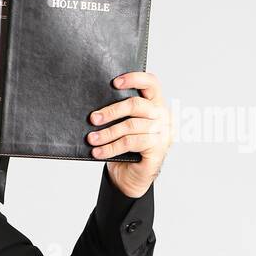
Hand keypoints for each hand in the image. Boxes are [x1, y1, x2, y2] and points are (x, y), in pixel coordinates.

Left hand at [87, 71, 171, 197]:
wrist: (130, 176)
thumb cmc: (124, 149)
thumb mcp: (121, 127)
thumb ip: (118, 113)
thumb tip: (95, 108)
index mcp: (155, 105)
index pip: (152, 83)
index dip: (134, 79)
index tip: (114, 83)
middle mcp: (163, 116)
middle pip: (137, 104)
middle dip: (112, 111)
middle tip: (93, 119)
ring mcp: (163, 132)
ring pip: (130, 125)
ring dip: (107, 133)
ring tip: (91, 139)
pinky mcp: (158, 148)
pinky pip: (130, 142)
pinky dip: (110, 147)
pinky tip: (97, 152)